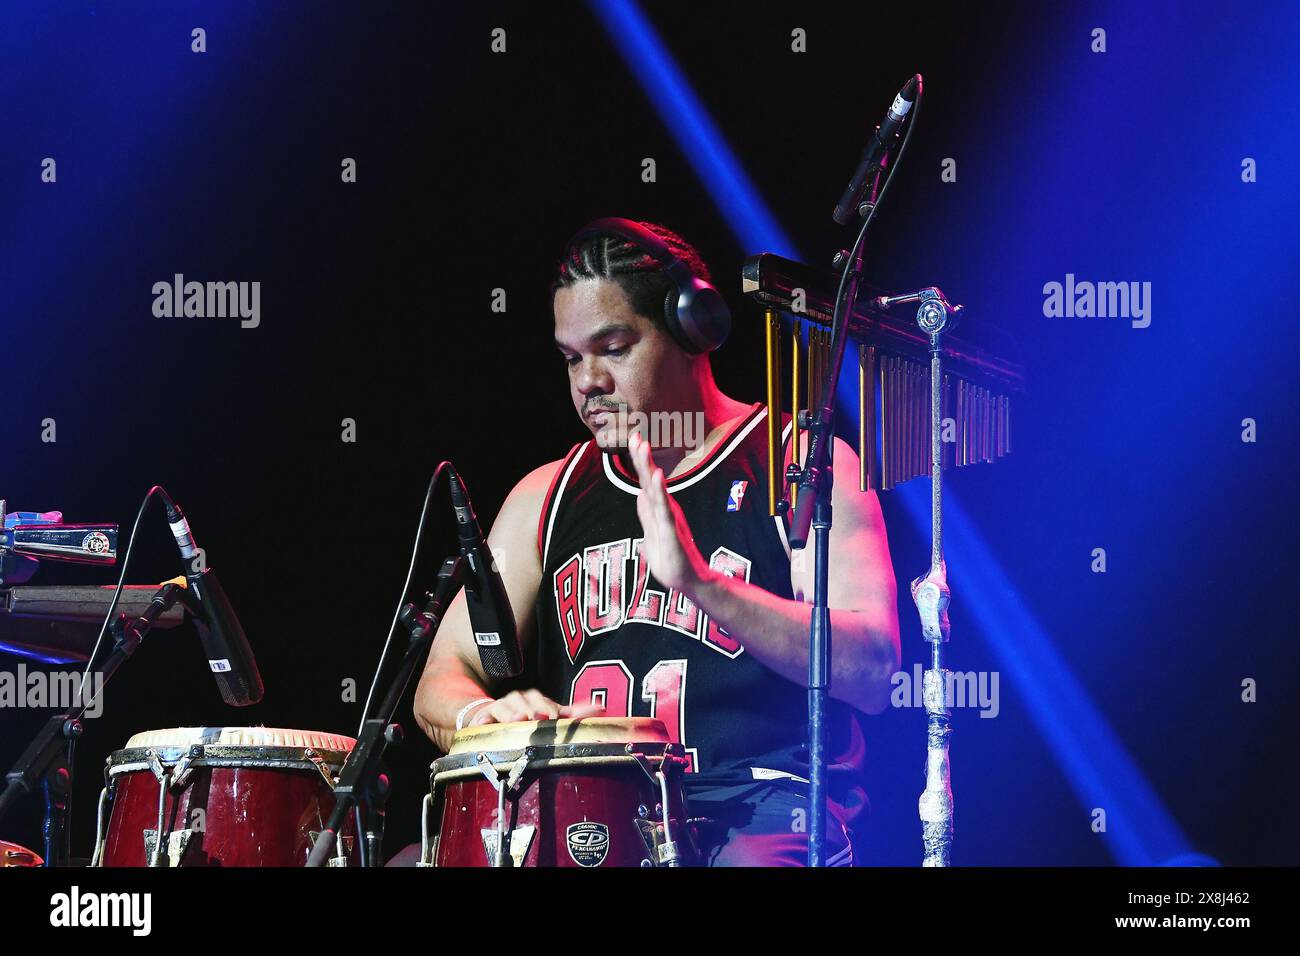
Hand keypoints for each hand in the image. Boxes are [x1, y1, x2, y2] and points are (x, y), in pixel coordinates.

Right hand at [465, 689, 604, 726]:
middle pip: (523, 701)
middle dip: (530, 710)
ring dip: (509, 714)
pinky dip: (482, 720)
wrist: (499, 719)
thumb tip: (600, 708)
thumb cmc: (530, 718)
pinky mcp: (483, 717)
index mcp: (534, 699)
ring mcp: (500, 707)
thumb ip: (574, 713)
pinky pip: (481, 717)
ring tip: (516, 721)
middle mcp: (517, 700)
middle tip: (535, 719)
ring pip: (503, 707)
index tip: (552, 716)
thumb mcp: (553, 715)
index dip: (547, 707)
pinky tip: (483, 724)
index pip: (541, 700)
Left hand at [628, 431, 711, 596]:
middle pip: (650, 479)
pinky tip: (656, 476)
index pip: (645, 481)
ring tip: (643, 446)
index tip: (633, 439)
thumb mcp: (651, 533)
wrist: (687, 580)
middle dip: (641, 458)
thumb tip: (639, 495)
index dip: (639, 462)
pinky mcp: (672, 530)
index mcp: (658, 509)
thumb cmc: (670, 558)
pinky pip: (664, 508)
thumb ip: (646, 514)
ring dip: (648, 466)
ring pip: (656, 489)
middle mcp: (665, 509)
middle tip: (635, 435)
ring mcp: (669, 518)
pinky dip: (659, 491)